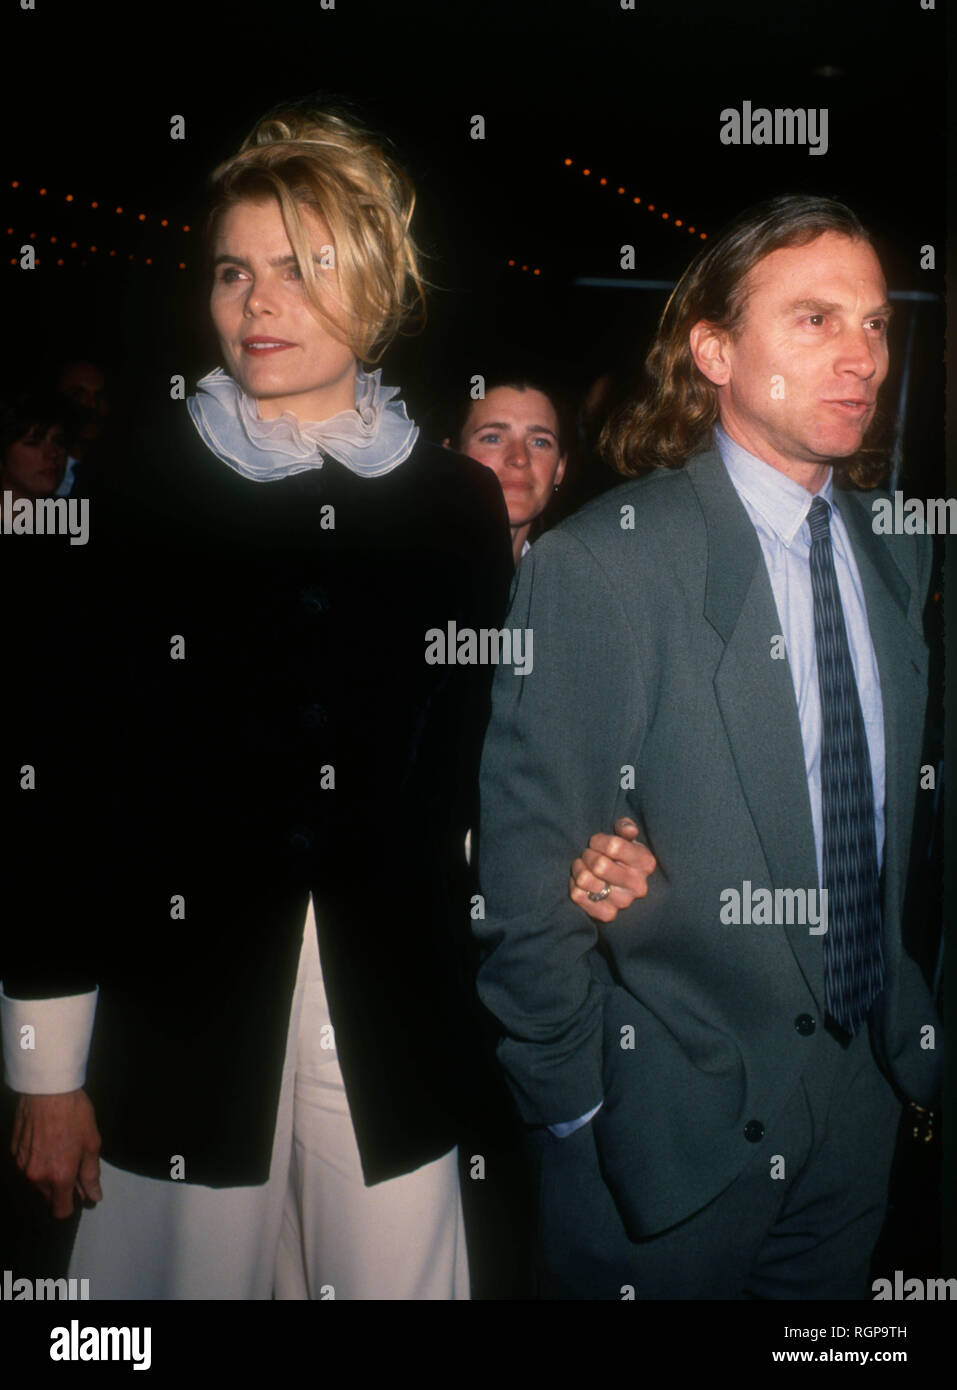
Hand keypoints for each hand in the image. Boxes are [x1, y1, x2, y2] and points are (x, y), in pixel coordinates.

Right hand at [11, 1089, 101, 1218]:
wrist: (48, 1089)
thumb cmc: (75, 1115)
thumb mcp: (92, 1143)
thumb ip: (91, 1174)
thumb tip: (94, 1197)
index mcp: (59, 1176)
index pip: (61, 1211)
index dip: (72, 1204)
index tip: (79, 1192)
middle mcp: (37, 1176)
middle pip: (49, 1197)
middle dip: (61, 1188)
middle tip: (73, 1164)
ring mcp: (22, 1165)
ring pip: (37, 1182)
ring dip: (48, 1175)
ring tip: (60, 1149)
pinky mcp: (13, 1152)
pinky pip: (27, 1166)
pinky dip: (37, 1161)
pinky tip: (46, 1142)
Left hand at [570, 818, 656, 922]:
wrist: (621, 887)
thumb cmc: (622, 857)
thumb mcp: (627, 839)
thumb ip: (626, 828)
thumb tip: (627, 829)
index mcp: (646, 863)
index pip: (614, 846)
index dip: (598, 840)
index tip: (595, 842)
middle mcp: (638, 886)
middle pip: (600, 865)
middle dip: (587, 855)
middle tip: (587, 854)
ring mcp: (623, 903)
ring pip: (585, 880)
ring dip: (578, 869)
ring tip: (582, 866)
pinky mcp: (607, 915)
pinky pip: (578, 896)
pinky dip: (573, 885)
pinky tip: (580, 882)